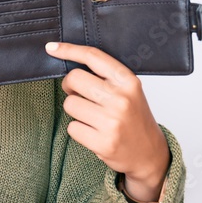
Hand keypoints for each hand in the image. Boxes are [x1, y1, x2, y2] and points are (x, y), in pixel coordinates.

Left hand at [46, 42, 170, 202]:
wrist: (149, 153)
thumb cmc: (134, 118)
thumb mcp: (129, 91)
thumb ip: (106, 76)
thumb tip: (70, 61)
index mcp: (128, 81)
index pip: (93, 57)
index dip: (68, 50)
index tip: (52, 48)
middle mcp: (121, 99)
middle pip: (74, 79)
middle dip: (70, 86)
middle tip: (78, 94)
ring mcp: (112, 122)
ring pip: (70, 104)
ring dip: (75, 110)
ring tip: (92, 117)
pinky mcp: (103, 143)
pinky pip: (72, 128)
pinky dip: (78, 130)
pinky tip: (93, 132)